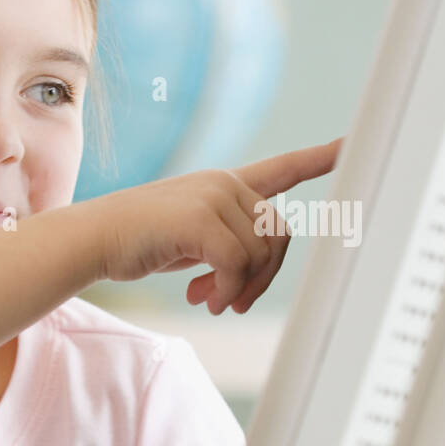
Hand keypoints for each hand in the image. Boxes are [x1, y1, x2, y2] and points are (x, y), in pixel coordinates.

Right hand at [92, 137, 342, 313]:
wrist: (92, 239)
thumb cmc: (138, 243)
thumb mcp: (190, 241)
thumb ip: (226, 248)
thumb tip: (248, 285)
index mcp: (225, 185)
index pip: (283, 168)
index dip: (320, 158)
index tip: (352, 142)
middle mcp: (225, 183)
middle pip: (279, 236)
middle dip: (263, 277)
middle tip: (229, 302)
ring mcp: (213, 196)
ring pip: (261, 253)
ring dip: (241, 289)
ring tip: (209, 300)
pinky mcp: (199, 217)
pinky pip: (237, 265)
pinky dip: (227, 291)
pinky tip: (203, 299)